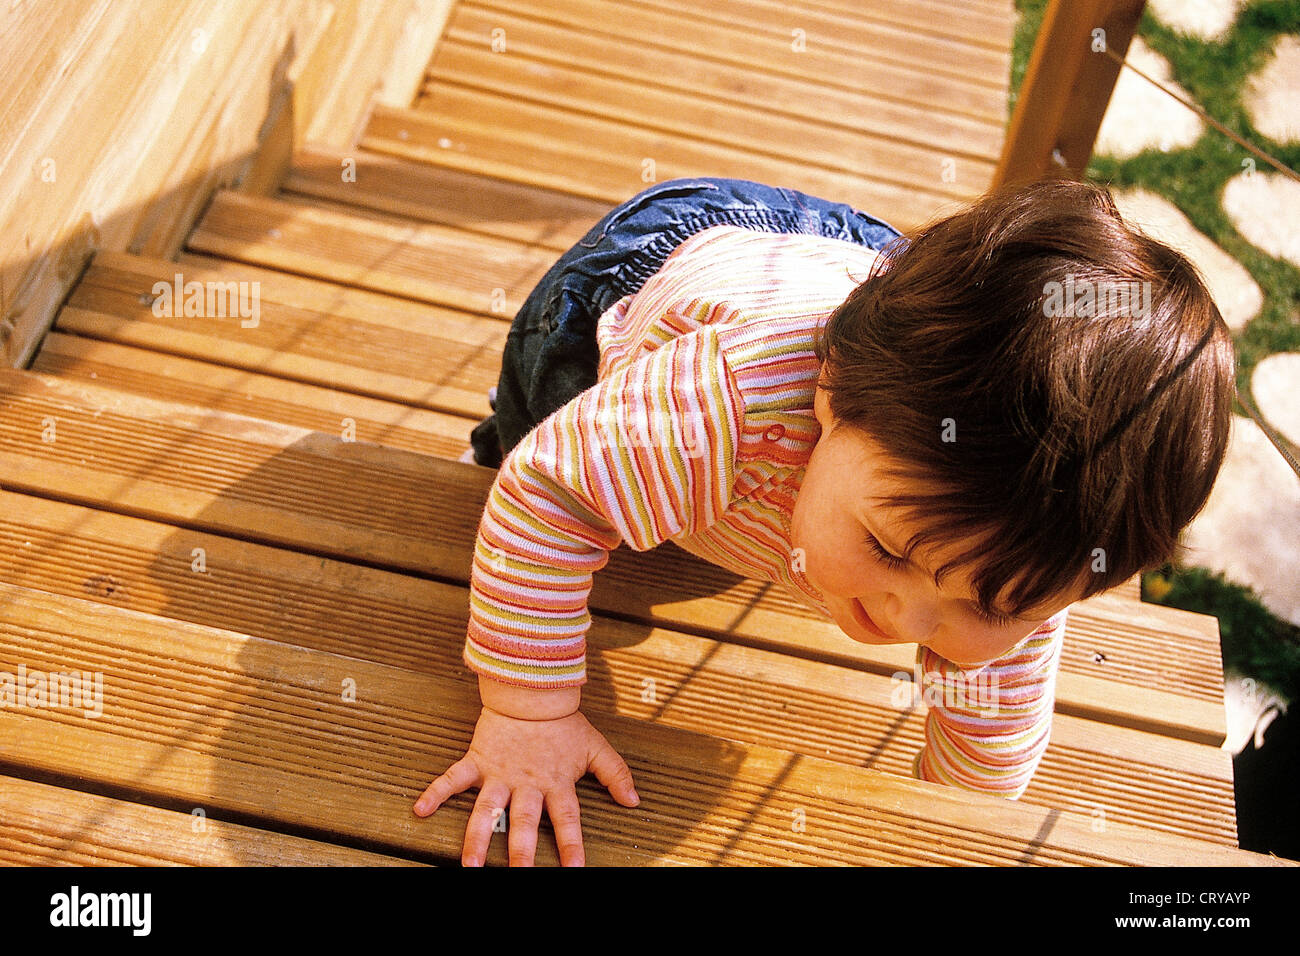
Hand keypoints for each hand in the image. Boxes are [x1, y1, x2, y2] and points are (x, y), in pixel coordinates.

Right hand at [413, 706, 638, 865]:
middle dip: (519, 854)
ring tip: (469, 866)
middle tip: (517, 876)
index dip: (571, 846)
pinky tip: (420, 811)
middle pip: (522, 823)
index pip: (566, 820)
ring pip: (486, 811)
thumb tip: (634, 801)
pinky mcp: (478, 760)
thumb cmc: (564, 722)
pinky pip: (453, 778)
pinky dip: (435, 793)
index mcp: (556, 782)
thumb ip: (616, 774)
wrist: (532, 689)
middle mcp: (527, 782)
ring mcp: (499, 773)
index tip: (573, 870)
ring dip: (476, 839)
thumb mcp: (596, 747)